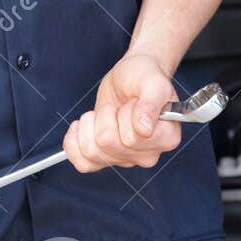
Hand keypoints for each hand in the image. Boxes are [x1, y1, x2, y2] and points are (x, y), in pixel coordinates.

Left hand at [63, 53, 180, 172]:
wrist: (131, 77)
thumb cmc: (144, 77)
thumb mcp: (152, 82)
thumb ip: (150, 104)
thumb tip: (144, 130)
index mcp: (166, 138)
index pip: (131, 137)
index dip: (125, 114)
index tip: (134, 102)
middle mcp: (148, 155)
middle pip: (106, 143)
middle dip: (105, 115)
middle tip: (118, 106)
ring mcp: (126, 159)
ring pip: (91, 152)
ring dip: (91, 124)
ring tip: (105, 113)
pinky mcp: (105, 158)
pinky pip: (81, 163)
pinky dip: (74, 142)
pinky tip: (82, 126)